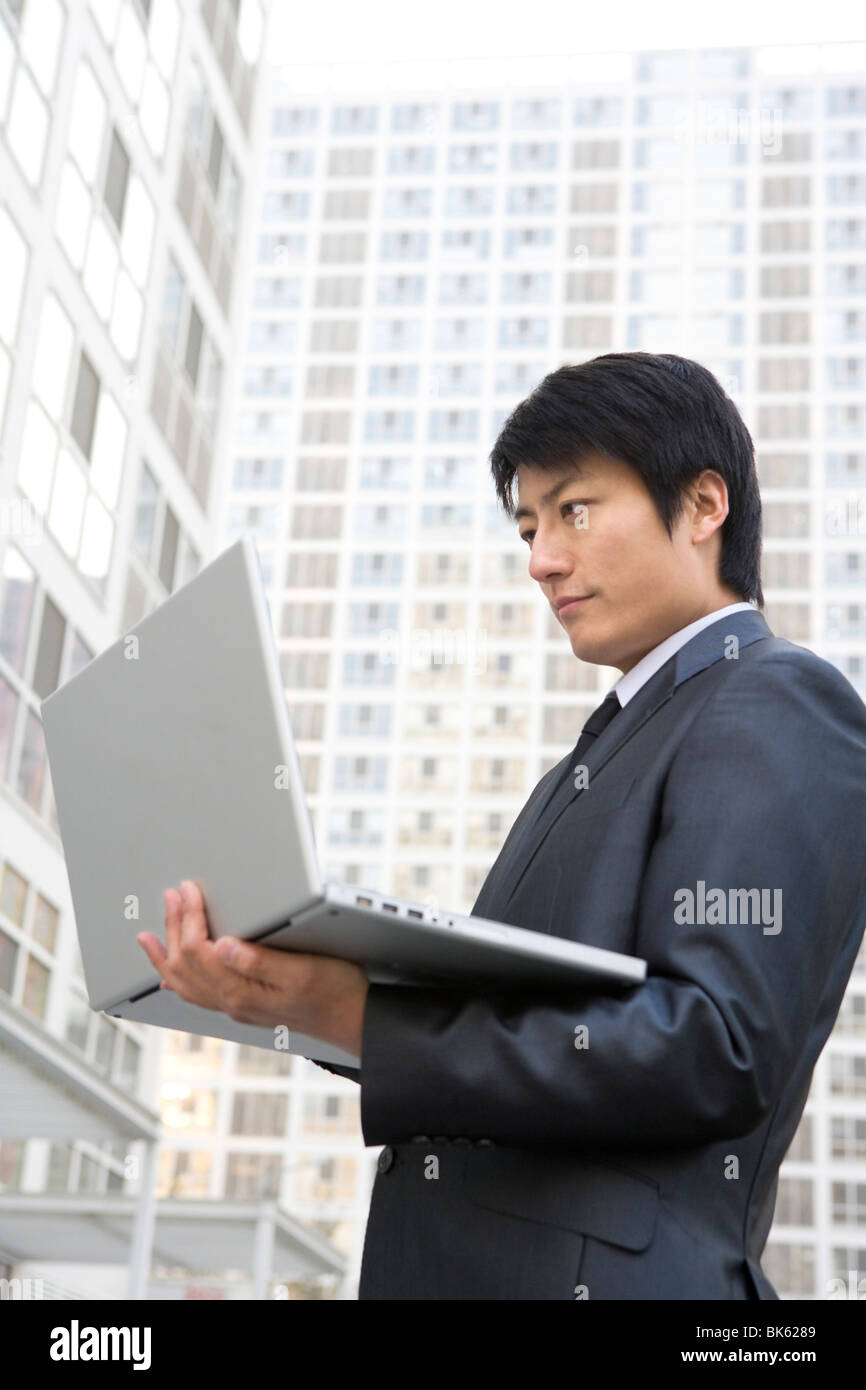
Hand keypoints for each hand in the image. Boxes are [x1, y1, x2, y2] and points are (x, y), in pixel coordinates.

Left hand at [136, 880, 368, 1056]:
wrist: (353, 1020)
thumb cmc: (336, 991)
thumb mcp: (304, 969)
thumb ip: (260, 960)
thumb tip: (222, 945)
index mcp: (244, 992)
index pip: (201, 951)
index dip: (189, 918)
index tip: (188, 891)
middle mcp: (233, 1003)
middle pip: (186, 965)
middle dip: (174, 927)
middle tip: (171, 896)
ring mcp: (235, 1007)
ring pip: (185, 983)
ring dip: (165, 955)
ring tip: (149, 935)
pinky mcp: (243, 1005)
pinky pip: (197, 995)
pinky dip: (177, 980)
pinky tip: (169, 976)